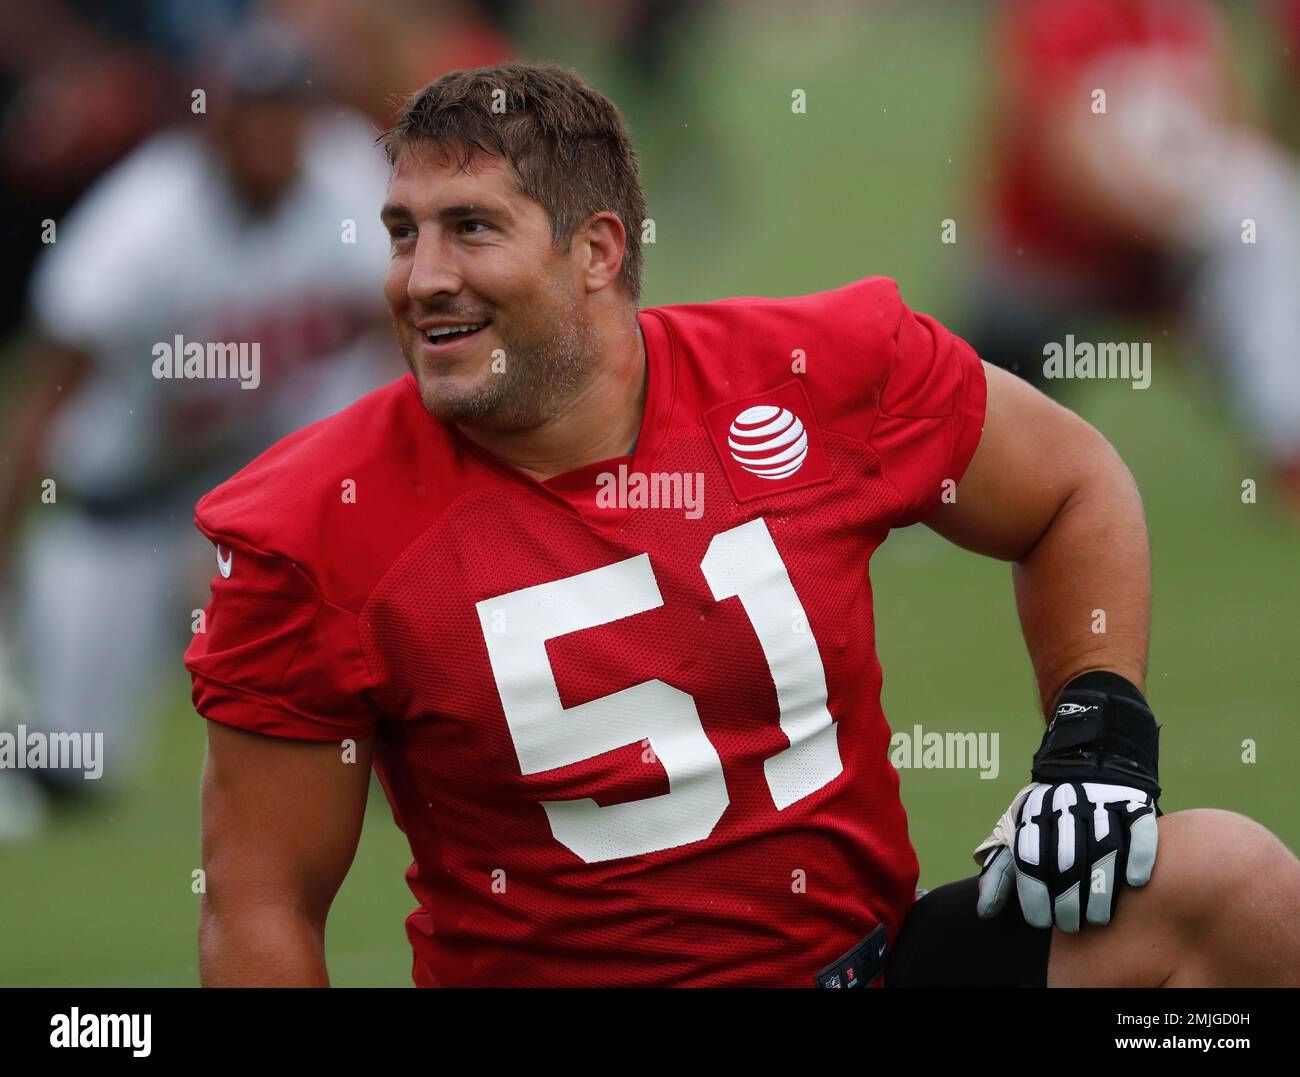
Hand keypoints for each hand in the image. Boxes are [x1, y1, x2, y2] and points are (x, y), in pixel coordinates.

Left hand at [974, 780, 1157, 930]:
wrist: (1085, 770)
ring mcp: (1101, 802)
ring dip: (1102, 889)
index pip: (1031, 857)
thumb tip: (984, 912)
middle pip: (1067, 858)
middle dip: (1068, 900)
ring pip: (1105, 849)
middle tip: (1071, 926)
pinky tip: (1134, 883)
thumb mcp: (1016, 839)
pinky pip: (1140, 831)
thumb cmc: (1047, 823)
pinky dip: (1139, 857)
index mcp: (1033, 814)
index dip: (1035, 894)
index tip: (1041, 922)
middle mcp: (1065, 805)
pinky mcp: (1133, 803)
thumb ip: (1001, 874)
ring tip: (1099, 919)